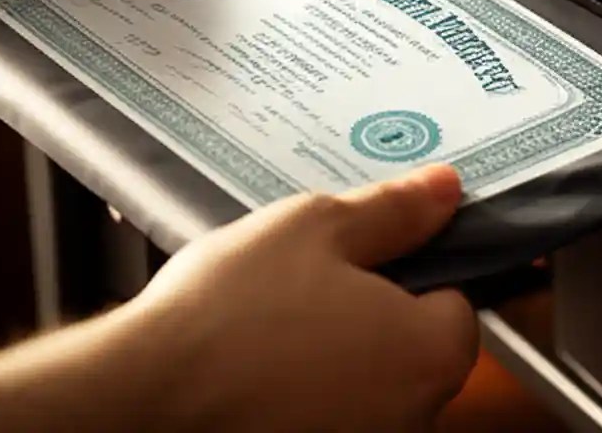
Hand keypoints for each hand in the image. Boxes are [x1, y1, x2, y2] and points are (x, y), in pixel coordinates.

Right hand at [129, 163, 478, 431]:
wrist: (143, 397)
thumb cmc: (228, 313)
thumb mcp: (315, 227)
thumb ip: (393, 210)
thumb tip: (443, 190)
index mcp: (432, 353)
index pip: (457, 305)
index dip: (412, 275)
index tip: (367, 263)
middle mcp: (415, 416)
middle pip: (416, 352)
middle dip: (374, 318)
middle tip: (312, 287)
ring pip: (369, 387)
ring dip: (338, 360)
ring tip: (275, 329)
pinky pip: (331, 415)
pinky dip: (306, 397)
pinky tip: (261, 372)